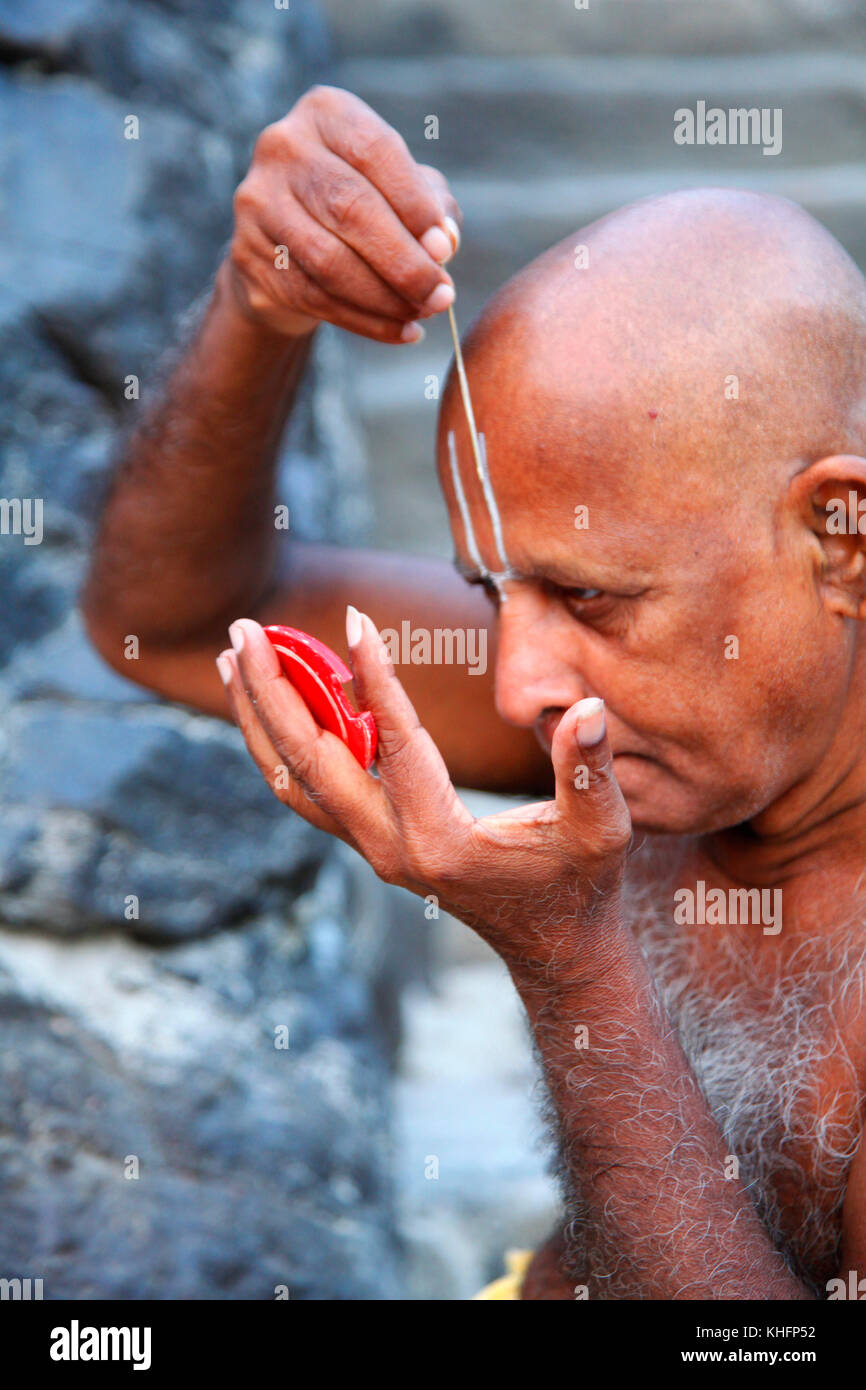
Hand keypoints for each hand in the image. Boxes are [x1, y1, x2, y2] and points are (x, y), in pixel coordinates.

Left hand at [217, 612, 632, 980]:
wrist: (552, 946)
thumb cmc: (578, 884)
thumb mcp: (600, 830)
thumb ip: (590, 770)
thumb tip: (587, 707)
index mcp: (441, 843)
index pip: (395, 747)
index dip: (376, 683)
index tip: (356, 619)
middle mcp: (391, 848)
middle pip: (311, 765)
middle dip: (273, 694)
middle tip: (245, 629)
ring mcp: (372, 849)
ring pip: (293, 781)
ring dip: (258, 718)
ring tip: (232, 655)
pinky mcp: (369, 843)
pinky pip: (305, 790)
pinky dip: (277, 743)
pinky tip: (267, 700)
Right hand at [226, 85, 461, 342]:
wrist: (288, 240)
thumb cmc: (362, 204)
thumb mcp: (401, 188)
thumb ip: (431, 205)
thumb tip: (444, 242)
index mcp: (326, 112)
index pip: (374, 150)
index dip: (414, 203)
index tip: (446, 247)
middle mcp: (282, 147)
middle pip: (349, 207)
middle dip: (403, 260)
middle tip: (441, 294)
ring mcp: (257, 201)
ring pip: (328, 260)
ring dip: (385, 297)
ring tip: (423, 314)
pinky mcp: (247, 254)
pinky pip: (313, 297)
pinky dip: (365, 321)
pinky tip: (401, 331)